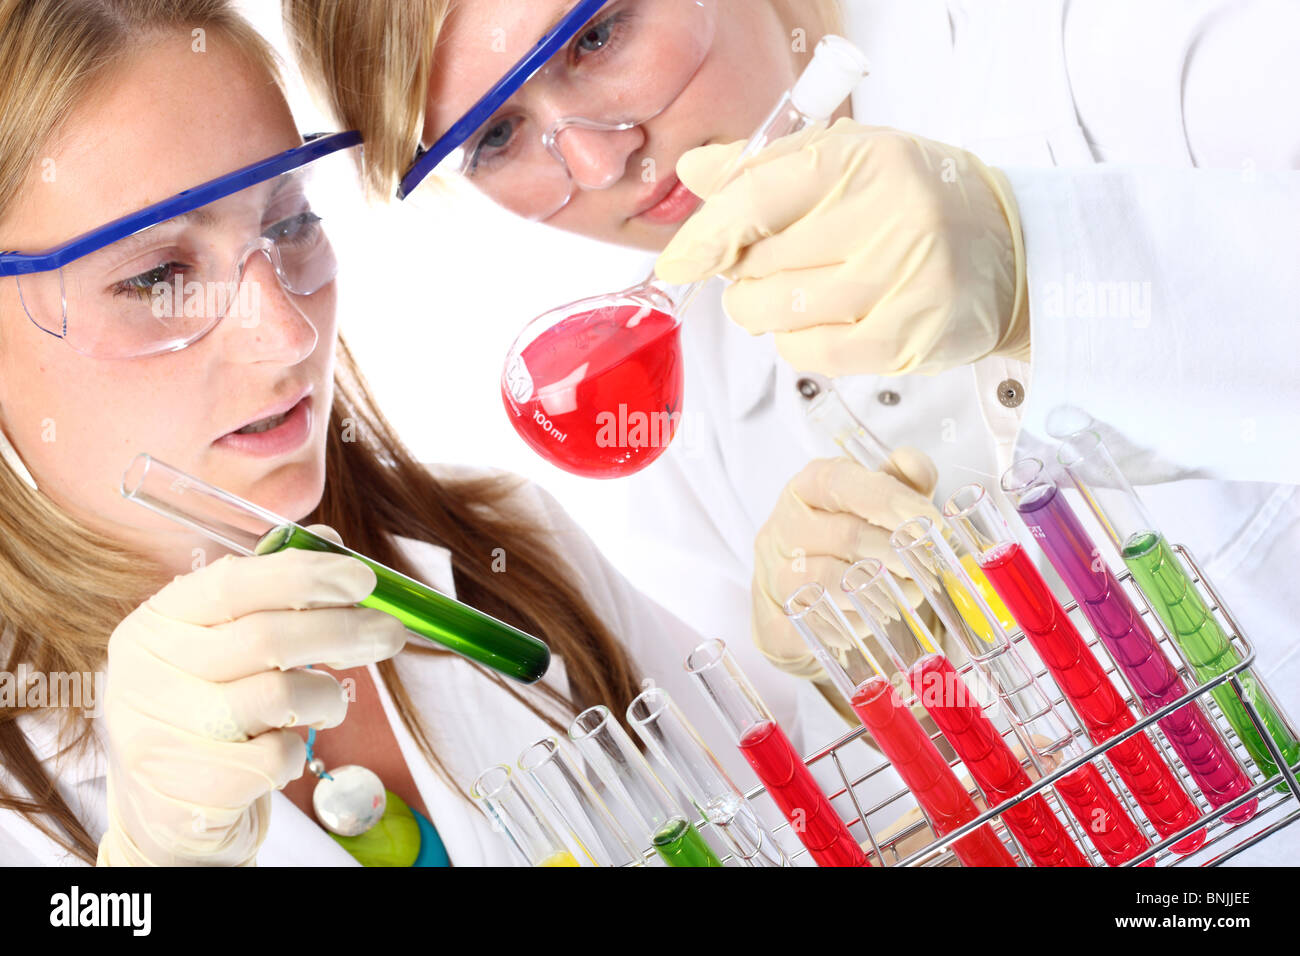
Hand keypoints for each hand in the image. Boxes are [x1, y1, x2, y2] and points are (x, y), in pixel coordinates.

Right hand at [96, 528, 407, 865]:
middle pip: (266, 638)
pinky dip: (298, 752)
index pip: (234, 582)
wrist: (168, 811)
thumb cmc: (210, 710)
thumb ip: (271, 591)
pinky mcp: (187, 790)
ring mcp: (158, 735)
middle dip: (343, 629)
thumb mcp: (225, 644)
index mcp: (157, 623)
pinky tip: (285, 748)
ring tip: (327, 705)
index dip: (305, 575)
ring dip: (325, 698)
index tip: (364, 578)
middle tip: (390, 633)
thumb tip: (329, 540)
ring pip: (280, 697)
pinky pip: (276, 759)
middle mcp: (146, 673)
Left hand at [656, 118, 1029, 376]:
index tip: (678, 262)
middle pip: (760, 262)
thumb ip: (767, 166)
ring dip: (765, 311)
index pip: (757, 197)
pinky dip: (796, 343)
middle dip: (745, 272)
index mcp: (866, 159)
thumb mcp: (851, 159)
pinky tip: (818, 324)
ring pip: (779, 312)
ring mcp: (902, 282)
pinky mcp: (907, 339)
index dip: (705, 236)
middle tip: (769, 266)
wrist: (1013, 254)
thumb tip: (693, 171)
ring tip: (792, 293)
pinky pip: (809, 353)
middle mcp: (889, 217)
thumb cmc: (918, 202)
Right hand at [751, 450, 940, 678]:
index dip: (888, 499)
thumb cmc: (846, 547)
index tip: (928, 520)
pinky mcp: (773, 621)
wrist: (805, 604)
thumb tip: (910, 461)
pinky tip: (874, 619)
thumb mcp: (879, 507)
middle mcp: (783, 527)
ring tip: (908, 593)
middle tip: (925, 566)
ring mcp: (772, 575)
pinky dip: (852, 623)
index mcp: (805, 489)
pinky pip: (814, 622)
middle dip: (895, 552)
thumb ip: (901, 480)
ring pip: (826, 580)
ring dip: (878, 589)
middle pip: (842, 534)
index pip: (839, 480)